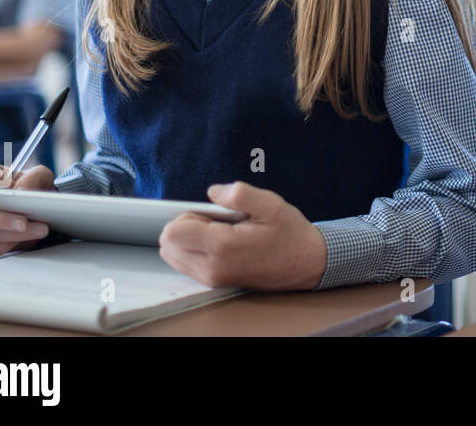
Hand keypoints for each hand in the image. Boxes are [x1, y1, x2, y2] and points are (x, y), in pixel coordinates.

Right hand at [0, 161, 54, 258]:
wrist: (31, 207)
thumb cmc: (30, 187)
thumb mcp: (39, 176)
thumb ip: (33, 178)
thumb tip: (22, 192)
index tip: (6, 191)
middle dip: (2, 219)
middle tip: (24, 223)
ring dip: (11, 235)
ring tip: (36, 231)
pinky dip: (3, 248)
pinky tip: (20, 242)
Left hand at [158, 181, 326, 291]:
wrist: (307, 263)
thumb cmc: (290, 233)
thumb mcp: (271, 204)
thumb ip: (240, 194)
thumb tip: (213, 192)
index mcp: (222, 246)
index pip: (173, 232)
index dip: (188, 214)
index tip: (213, 213)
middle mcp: (212, 268)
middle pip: (168, 245)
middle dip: (185, 227)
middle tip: (217, 221)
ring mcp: (212, 279)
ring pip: (173, 256)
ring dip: (188, 240)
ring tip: (220, 232)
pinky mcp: (215, 283)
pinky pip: (185, 265)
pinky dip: (194, 251)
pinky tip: (220, 244)